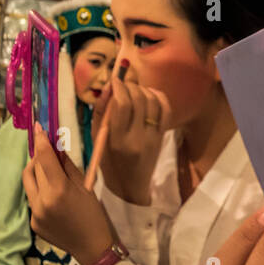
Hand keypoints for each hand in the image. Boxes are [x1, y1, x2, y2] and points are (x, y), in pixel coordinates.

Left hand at [23, 124, 117, 264]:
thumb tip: (57, 148)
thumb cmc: (95, 214)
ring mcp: (34, 213)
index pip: (44, 158)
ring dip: (36, 173)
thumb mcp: (86, 187)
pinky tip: (54, 196)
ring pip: (28, 184)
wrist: (92, 247)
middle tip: (48, 152)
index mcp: (59, 190)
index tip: (38, 126)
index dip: (40, 140)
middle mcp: (42, 201)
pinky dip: (40, 191)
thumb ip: (68, 167)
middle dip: (38, 157)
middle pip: (31, 169)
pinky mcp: (32, 222)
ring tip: (49, 172)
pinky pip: (32, 199)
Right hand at [92, 75, 169, 205]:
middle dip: (131, 85)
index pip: (123, 104)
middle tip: (124, 83)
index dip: (119, 87)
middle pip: (139, 100)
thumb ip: (101, 111)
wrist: (129, 184)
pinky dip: (159, 97)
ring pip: (153, 102)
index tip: (114, 80)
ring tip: (134, 89)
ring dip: (144, 89)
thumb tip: (109, 86)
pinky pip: (166, 110)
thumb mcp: (97, 138)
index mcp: (117, 139)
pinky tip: (150, 94)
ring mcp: (153, 137)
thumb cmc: (108, 161)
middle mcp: (138, 137)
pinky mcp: (162, 136)